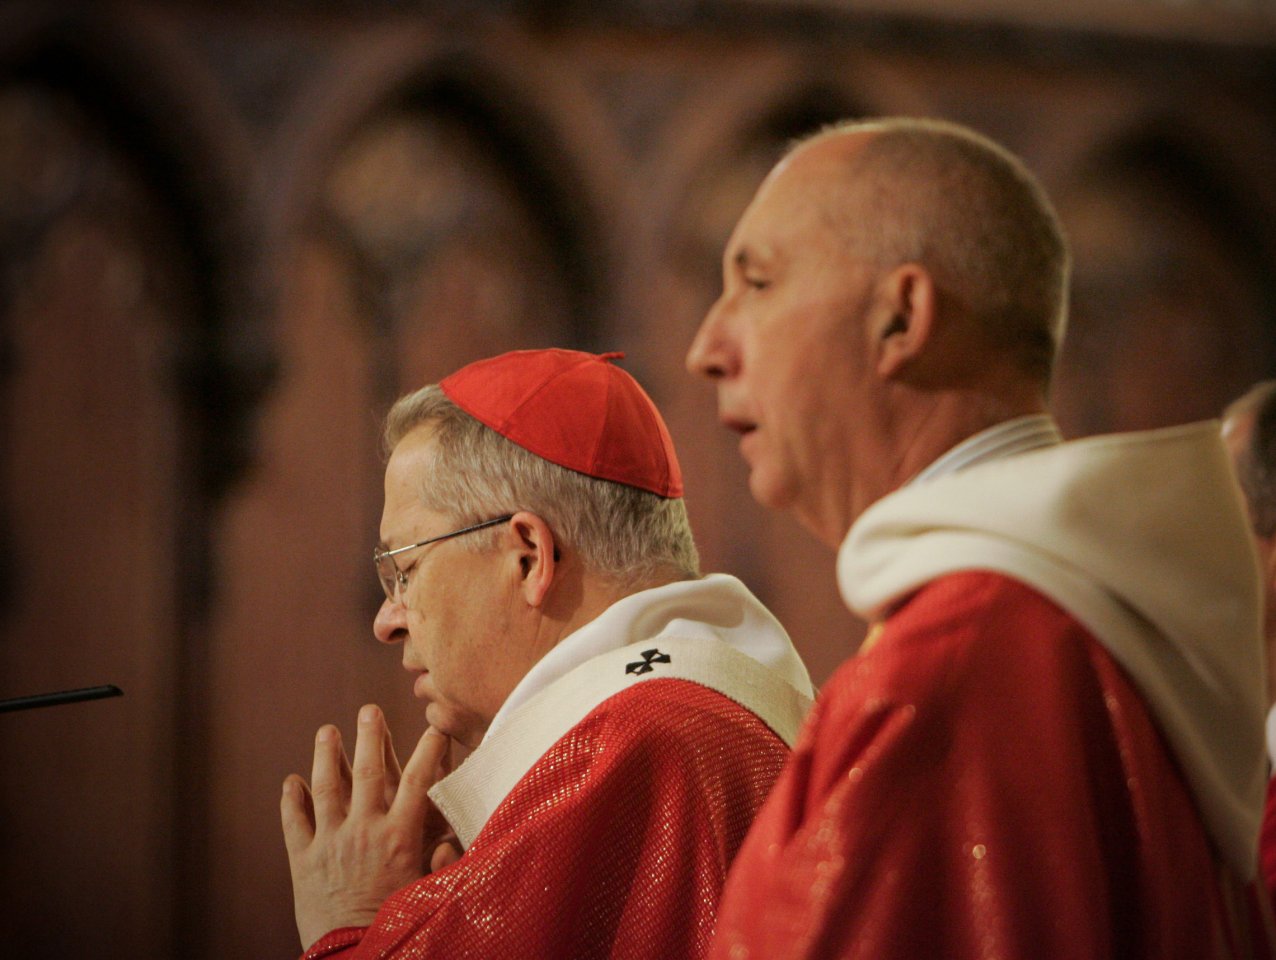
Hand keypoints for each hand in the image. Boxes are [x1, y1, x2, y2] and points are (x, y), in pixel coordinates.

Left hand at [281, 705, 450, 948]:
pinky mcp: (304, 862)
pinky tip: (290, 781)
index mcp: (400, 837)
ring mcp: (331, 843)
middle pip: (367, 773)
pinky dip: (291, 801)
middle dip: (370, 738)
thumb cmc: (397, 927)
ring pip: (325, 789)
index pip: (418, 781)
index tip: (435, 727)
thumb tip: (451, 838)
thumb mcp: (430, 893)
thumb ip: (444, 862)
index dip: (428, 751)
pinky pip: (295, 824)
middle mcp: (364, 831)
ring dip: (325, 757)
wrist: (353, 956)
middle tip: (370, 709)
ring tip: (326, 731)